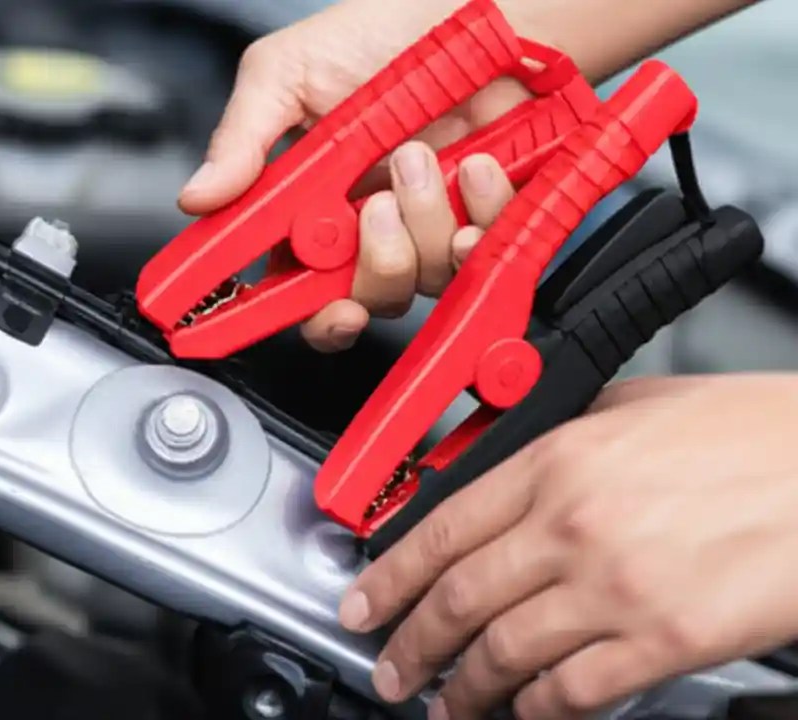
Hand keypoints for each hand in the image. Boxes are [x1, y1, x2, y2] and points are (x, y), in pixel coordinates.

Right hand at [179, 0, 536, 350]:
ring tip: (422, 157)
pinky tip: (475, 166)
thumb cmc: (380, 29)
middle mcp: (369, 228)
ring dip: (425, 219)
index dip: (301, 316)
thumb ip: (240, 138)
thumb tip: (198, 198)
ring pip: (425, 278)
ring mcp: (429, 226)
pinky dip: (482, 211)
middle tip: (373, 208)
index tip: (316, 311)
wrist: (472, 3)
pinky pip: (486, 250)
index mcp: (310, 210)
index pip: (295, 291)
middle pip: (364, 300)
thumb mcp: (287, 71)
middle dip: (374, 266)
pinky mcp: (486, 217)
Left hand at [337, 374, 797, 718]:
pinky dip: (535, 712)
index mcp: (559, 460)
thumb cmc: (759, 434)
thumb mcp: (640, 405)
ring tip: (443, 705)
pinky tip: (521, 716)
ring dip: (462, 689)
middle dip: (410, 643)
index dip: (387, 577)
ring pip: (504, 653)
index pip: (440, 528)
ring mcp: (616, 587)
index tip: (362, 604)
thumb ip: (564, 436)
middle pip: (458, 598)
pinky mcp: (667, 641)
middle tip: (388, 667)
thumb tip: (510, 463)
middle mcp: (573, 525)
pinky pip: (573, 691)